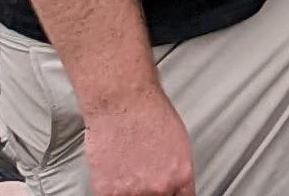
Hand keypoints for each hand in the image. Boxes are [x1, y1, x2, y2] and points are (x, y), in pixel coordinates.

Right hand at [82, 89, 196, 195]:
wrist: (123, 101)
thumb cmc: (149, 112)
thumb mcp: (179, 143)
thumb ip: (175, 170)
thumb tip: (172, 182)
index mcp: (181, 176)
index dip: (172, 195)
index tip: (168, 192)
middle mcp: (159, 188)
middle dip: (153, 191)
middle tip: (145, 177)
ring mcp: (133, 192)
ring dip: (131, 190)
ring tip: (128, 171)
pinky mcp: (107, 192)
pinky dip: (113, 190)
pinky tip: (115, 175)